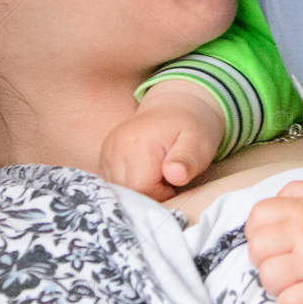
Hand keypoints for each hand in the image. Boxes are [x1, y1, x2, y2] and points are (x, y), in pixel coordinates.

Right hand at [98, 80, 223, 199]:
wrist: (174, 109)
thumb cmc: (190, 129)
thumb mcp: (198, 143)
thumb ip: (187, 160)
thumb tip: (174, 175)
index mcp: (140, 142)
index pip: (141, 188)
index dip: (160, 193)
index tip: (173, 182)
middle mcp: (117, 145)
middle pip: (126, 190)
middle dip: (149, 193)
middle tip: (166, 178)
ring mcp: (107, 149)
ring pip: (117, 188)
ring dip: (137, 189)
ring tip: (155, 174)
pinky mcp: (104, 154)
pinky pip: (111, 182)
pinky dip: (127, 184)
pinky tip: (142, 173)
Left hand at [245, 181, 302, 303]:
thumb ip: (302, 192)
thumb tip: (280, 198)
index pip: (258, 215)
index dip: (256, 231)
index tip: (269, 242)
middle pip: (258, 247)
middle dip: (263, 259)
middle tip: (280, 264)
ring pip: (269, 276)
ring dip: (276, 284)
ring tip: (292, 283)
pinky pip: (291, 302)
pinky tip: (300, 300)